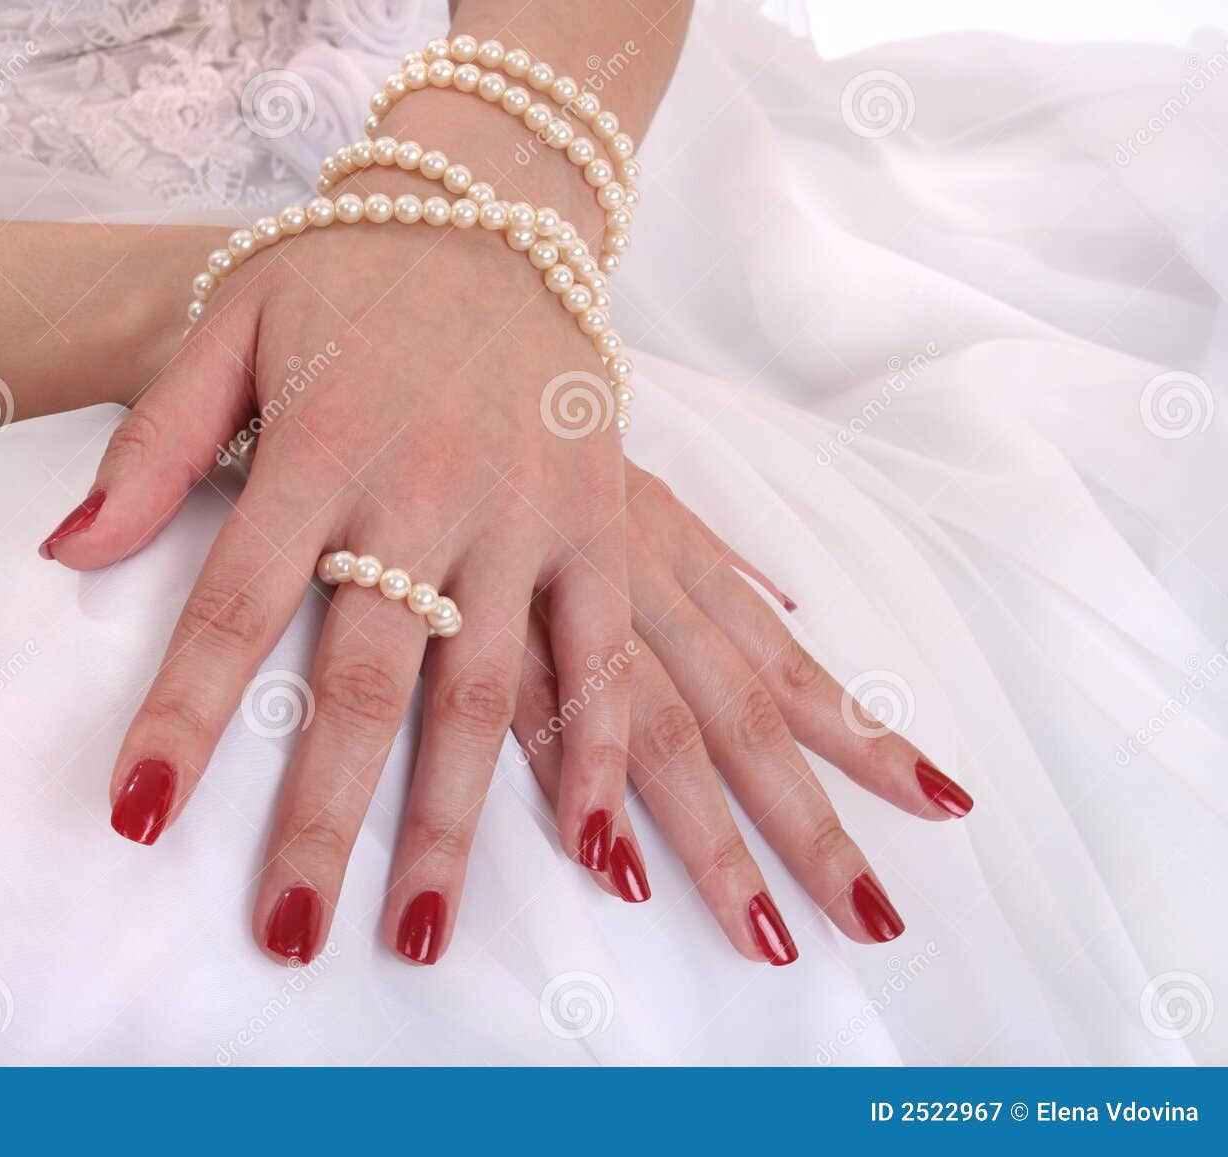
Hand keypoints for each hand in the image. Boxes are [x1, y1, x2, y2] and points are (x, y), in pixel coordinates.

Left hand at [40, 158, 651, 965]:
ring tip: (417, 934)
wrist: (500, 206)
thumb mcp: (229, 321)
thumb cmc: (349, 269)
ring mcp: (522, 513)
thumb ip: (153, 444)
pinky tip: (587, 850)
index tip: (136, 821)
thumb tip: (62, 554)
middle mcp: (424, 492)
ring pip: (488, 692)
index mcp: (319, 448)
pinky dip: (600, 749)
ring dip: (453, 821)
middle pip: (365, 681)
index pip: (235, 605)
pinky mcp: (597, 519)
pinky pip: (604, 649)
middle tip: (285, 937)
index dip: (184, 717)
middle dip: (321, 819)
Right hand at [514, 462, 973, 963]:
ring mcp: (567, 604)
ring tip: (763, 935)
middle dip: (812, 827)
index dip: (866, 740)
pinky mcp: (480, 618)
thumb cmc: (538, 422)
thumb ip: (707, 552)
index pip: (791, 666)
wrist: (441, 343)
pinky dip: (582, 785)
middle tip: (875, 920)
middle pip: (746, 722)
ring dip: (712, 841)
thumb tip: (786, 601)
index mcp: (683, 558)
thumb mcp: (636, 480)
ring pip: (662, 733)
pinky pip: (541, 709)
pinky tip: (610, 859)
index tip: (945, 804)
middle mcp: (644, 588)